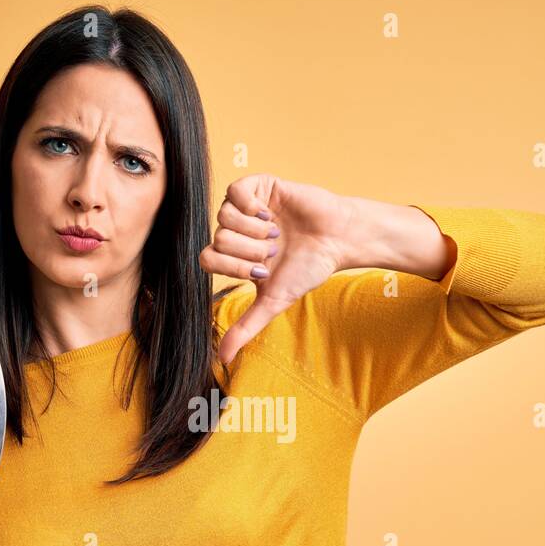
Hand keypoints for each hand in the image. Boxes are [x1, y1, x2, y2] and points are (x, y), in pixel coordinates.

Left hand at [200, 174, 355, 364]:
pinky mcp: (260, 186)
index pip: (207, 259)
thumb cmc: (308, 269)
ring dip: (253, 230)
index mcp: (234, 255)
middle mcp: (236, 230)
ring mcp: (247, 207)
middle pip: (218, 238)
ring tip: (276, 233)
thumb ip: (246, 327)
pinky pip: (235, 191)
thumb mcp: (273, 302)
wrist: (337, 240)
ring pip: (224, 216)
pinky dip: (251, 206)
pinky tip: (270, 215)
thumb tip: (222, 359)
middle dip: (249, 251)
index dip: (233, 267)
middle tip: (274, 251)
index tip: (263, 271)